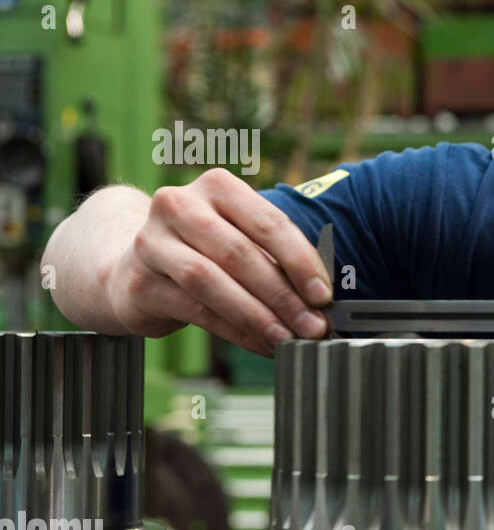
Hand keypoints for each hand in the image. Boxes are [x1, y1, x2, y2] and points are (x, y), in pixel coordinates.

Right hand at [106, 168, 332, 356]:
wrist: (133, 266)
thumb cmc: (203, 251)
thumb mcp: (239, 238)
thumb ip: (276, 258)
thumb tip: (320, 300)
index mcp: (216, 186)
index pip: (268, 222)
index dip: (300, 261)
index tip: (324, 295)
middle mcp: (179, 205)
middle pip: (241, 254)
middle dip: (283, 296)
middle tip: (313, 326)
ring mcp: (152, 242)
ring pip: (212, 282)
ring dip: (258, 316)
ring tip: (288, 338)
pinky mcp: (140, 282)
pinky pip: (195, 310)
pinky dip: (235, 330)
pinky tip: (260, 343)